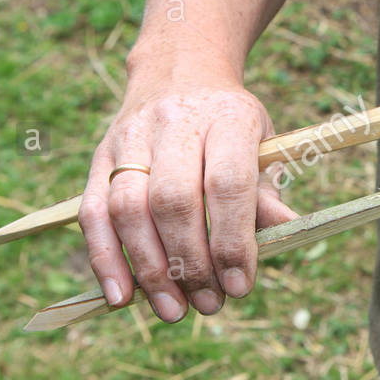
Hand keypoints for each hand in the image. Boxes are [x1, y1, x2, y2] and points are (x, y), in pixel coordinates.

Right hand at [78, 64, 296, 322]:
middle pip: (173, 201)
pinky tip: (121, 296)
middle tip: (208, 304)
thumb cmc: (230, 122)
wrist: (180, 69)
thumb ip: (267, 193)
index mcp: (227, 118)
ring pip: (128, 209)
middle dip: (190, 263)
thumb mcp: (262, 144)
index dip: (231, 241)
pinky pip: (92, 212)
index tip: (240, 286)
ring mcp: (130, 138)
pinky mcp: (99, 156)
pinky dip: (104, 259)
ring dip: (149, 269)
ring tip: (173, 310)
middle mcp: (174, 123)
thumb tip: (287, 233)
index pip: (226, 184)